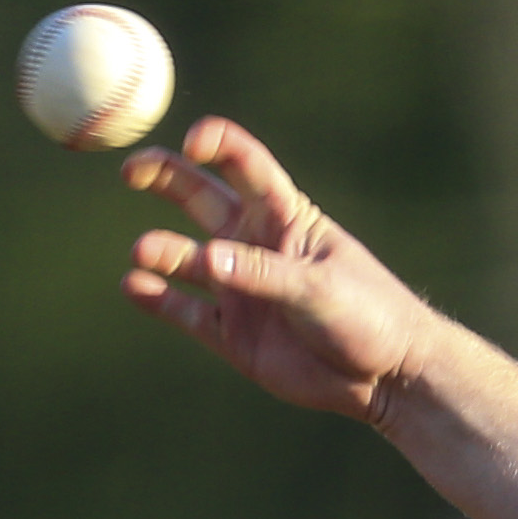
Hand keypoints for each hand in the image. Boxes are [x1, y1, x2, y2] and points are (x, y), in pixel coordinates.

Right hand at [121, 119, 437, 426]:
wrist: (387, 377)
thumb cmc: (369, 316)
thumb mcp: (318, 287)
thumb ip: (261, 273)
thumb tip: (206, 260)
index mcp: (284, 215)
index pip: (243, 163)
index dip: (217, 143)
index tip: (193, 141)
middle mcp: (254, 244)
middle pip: (198, 196)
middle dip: (163, 177)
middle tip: (130, 172)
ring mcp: (240, 288)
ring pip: (185, 257)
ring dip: (162, 251)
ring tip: (143, 252)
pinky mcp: (232, 334)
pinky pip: (184, 311)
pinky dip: (157, 298)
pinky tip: (135, 287)